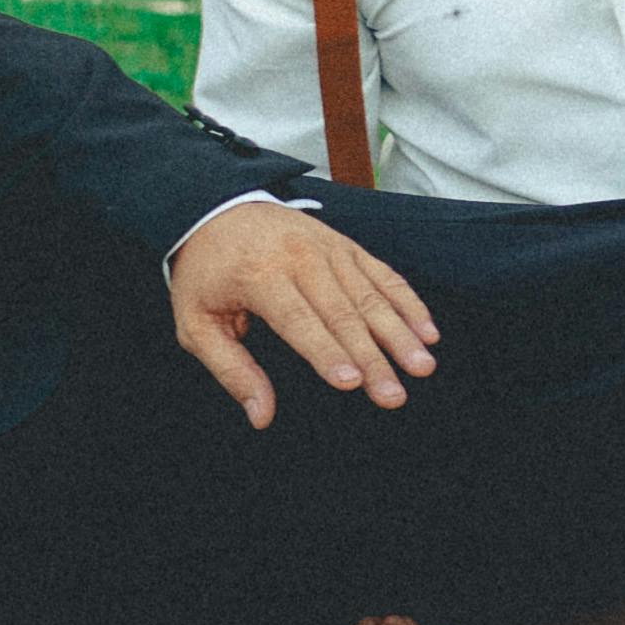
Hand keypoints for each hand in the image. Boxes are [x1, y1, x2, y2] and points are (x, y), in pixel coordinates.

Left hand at [166, 200, 437, 428]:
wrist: (216, 208)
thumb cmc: (206, 274)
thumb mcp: (196, 323)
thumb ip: (231, 370)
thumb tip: (261, 416)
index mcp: (258, 276)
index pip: (298, 320)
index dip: (326, 352)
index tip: (351, 382)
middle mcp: (299, 258)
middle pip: (342, 314)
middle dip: (372, 358)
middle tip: (394, 396)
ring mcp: (328, 248)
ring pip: (371, 296)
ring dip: (400, 334)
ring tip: (422, 367)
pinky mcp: (346, 246)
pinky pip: (384, 275)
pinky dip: (408, 303)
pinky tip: (427, 333)